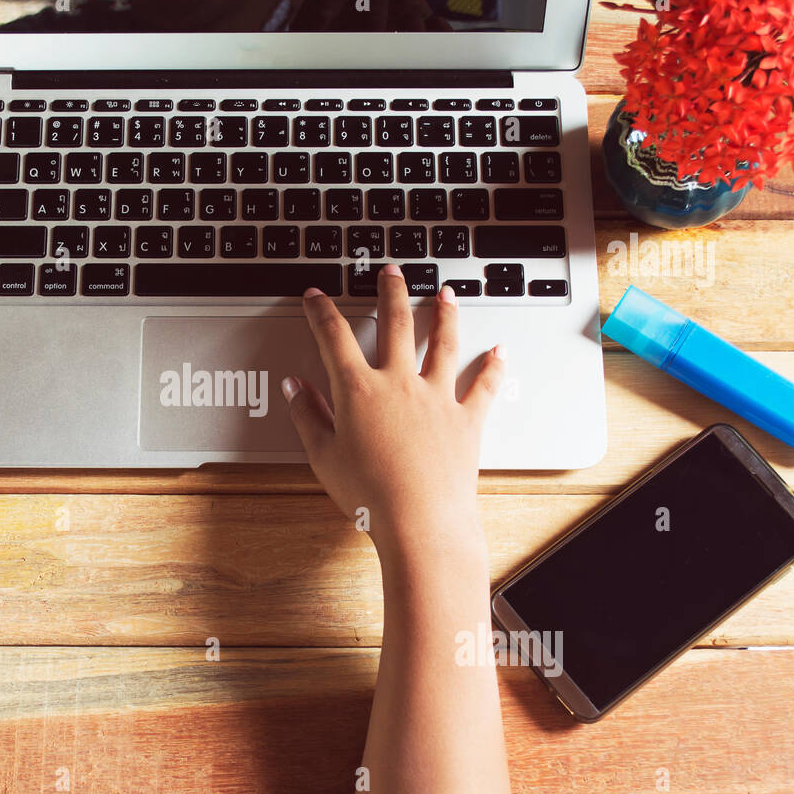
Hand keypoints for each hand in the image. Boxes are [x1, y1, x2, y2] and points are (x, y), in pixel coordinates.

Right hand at [283, 265, 505, 559]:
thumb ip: (307, 416)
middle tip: (390, 272)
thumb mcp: (323, 456)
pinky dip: (492, 365)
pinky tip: (499, 350)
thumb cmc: (370, 496)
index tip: (315, 296)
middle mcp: (400, 383)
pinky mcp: (466, 418)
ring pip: (443, 342)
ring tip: (444, 293)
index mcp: (358, 390)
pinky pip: (483, 384)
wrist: (420, 521)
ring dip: (445, 313)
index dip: (320, 311)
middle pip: (396, 322)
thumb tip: (294, 386)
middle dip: (391, 291)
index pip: (333, 337)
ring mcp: (437, 397)